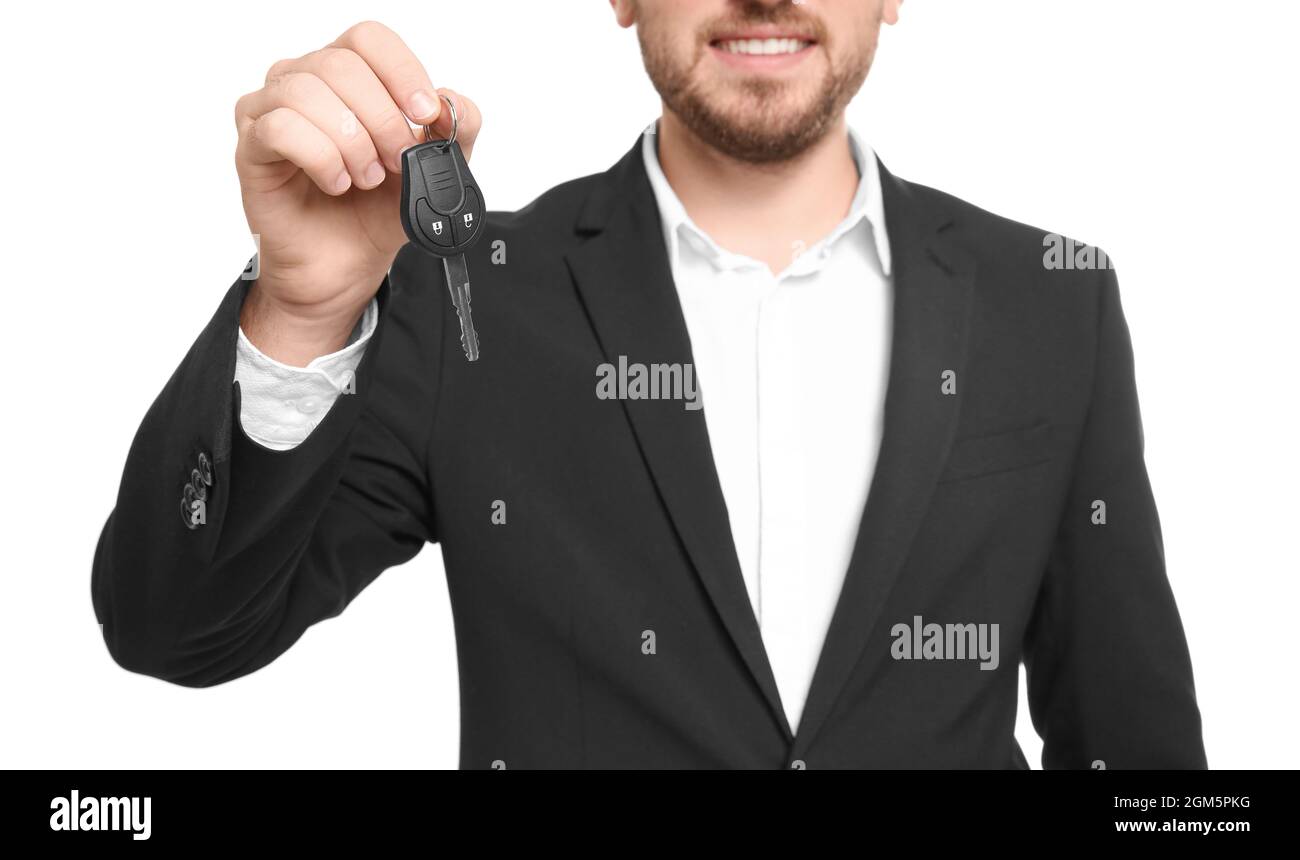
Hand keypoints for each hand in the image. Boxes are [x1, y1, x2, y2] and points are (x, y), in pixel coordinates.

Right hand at [234, 20, 481, 363]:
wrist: (346, 263)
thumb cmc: (376, 210)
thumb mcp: (433, 170)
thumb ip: (454, 132)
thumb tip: (452, 103)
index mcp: (349, 75)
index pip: (369, 39)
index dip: (402, 72)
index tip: (425, 114)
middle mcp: (304, 81)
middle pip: (341, 64)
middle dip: (382, 118)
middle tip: (397, 161)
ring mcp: (270, 110)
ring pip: (306, 91)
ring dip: (351, 141)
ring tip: (366, 178)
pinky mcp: (252, 147)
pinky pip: (279, 127)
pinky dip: (320, 157)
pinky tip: (336, 183)